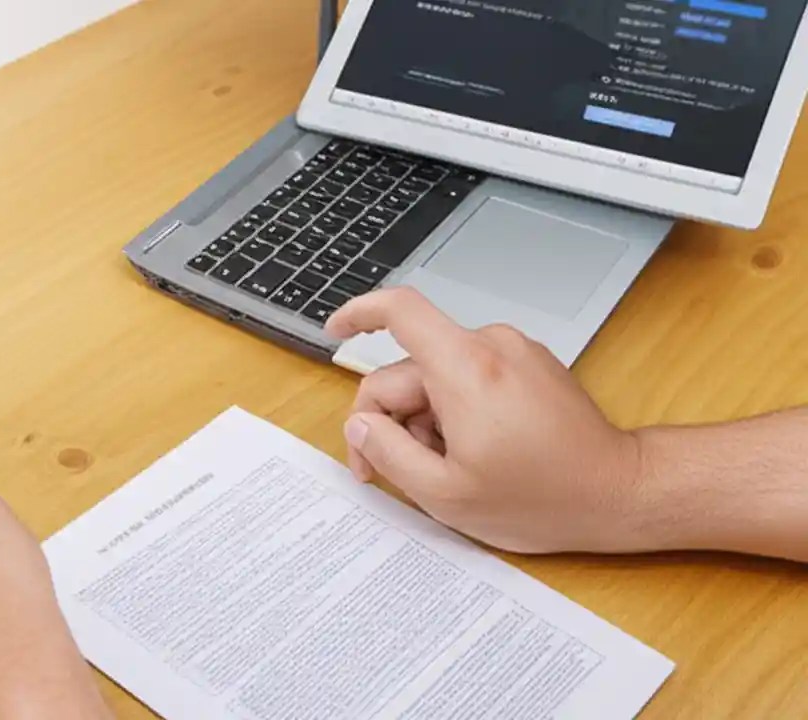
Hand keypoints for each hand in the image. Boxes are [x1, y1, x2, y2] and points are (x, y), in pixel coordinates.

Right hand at [326, 287, 649, 554]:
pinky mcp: (528, 364)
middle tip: (390, 472)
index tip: (334, 331)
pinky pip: (469, 377)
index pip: (398, 311)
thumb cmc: (542, 499)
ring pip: (437, 376)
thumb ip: (387, 453)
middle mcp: (490, 346)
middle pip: (410, 366)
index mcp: (465, 370)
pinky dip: (456, 410)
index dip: (357, 315)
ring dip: (426, 419)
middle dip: (391, 417)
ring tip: (450, 467)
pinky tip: (474, 452)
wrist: (618, 494)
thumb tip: (360, 427)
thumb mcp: (444, 493)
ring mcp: (513, 352)